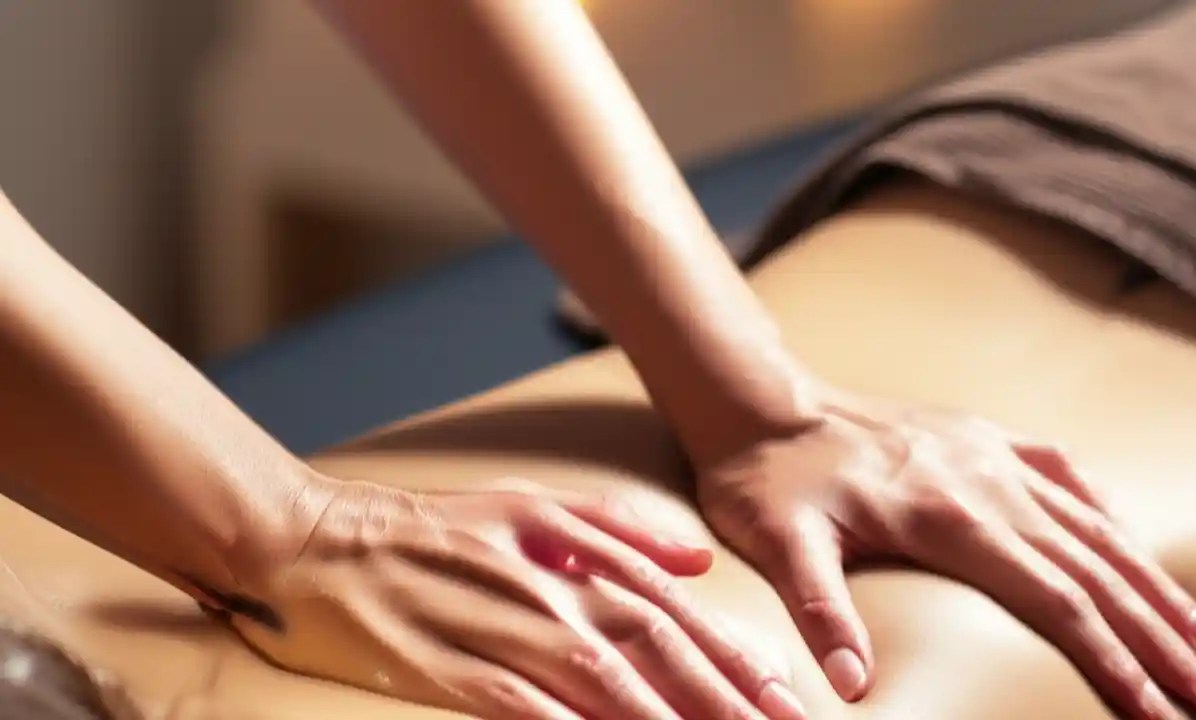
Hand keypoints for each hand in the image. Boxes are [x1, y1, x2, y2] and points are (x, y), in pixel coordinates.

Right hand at [220, 474, 806, 719]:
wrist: (320, 541)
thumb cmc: (430, 528)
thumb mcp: (529, 507)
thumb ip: (617, 529)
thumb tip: (697, 563)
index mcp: (568, 542)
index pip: (668, 604)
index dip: (730, 651)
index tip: (783, 693)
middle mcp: (546, 582)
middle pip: (653, 642)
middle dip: (724, 693)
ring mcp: (499, 624)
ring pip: (604, 678)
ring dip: (667, 717)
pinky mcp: (451, 668)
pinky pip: (526, 708)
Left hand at [695, 386, 1195, 719]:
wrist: (760, 401)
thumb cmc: (767, 478)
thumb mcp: (781, 546)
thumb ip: (822, 611)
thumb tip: (853, 685)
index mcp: (948, 516)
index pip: (1055, 603)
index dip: (1113, 661)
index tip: (1157, 711)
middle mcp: (986, 482)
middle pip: (1094, 571)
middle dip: (1157, 636)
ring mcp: (988, 454)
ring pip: (1092, 526)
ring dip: (1151, 583)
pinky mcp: (979, 437)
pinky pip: (1061, 473)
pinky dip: (1103, 511)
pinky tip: (1126, 537)